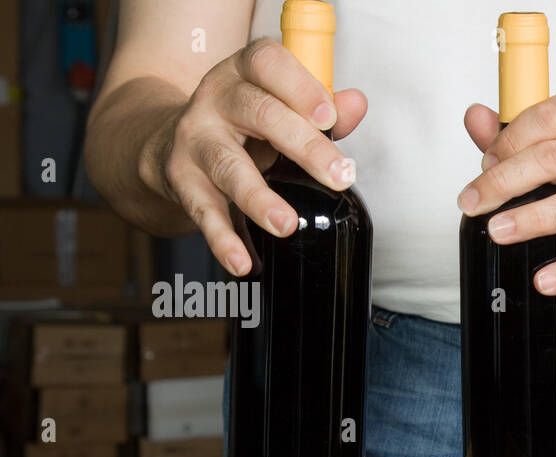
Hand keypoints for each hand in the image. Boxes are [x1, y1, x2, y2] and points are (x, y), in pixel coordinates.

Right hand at [142, 38, 367, 274]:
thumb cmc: (243, 124)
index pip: (268, 64)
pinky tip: (242, 262)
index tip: (329, 116)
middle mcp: (216, 98)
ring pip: (228, 165)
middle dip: (304, 147)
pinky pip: (204, 210)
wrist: (169, 140)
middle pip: (260, 114)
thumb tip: (355, 103)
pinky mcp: (181, 177)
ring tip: (286, 224)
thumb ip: (321, 109)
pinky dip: (223, 239)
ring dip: (258, 198)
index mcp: (245, 72)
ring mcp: (195, 138)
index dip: (300, 86)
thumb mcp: (279, 107)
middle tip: (339, 176)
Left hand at [458, 95, 555, 295]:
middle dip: (504, 181)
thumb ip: (514, 133)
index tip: (486, 161)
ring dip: (532, 219)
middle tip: (473, 201)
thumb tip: (475, 119)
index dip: (510, 139)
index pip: (548, 118)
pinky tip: (544, 280)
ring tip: (498, 231)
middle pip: (554, 160)